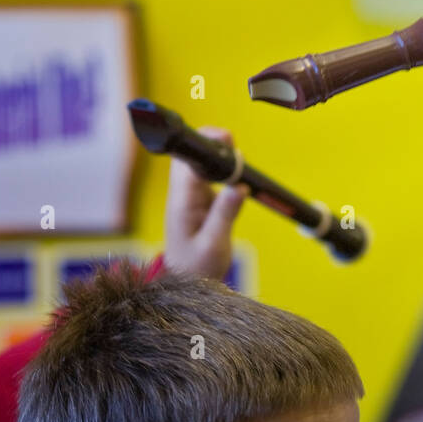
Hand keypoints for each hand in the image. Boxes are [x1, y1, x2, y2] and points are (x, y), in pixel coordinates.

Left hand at [162, 127, 247, 279]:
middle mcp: (183, 194)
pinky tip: (235, 176)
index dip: (206, 145)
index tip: (227, 140)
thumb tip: (239, 186)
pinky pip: (208, 177)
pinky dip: (222, 171)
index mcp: (183, 202)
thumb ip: (225, 214)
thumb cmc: (196, 268)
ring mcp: (190, 196)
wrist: (186, 281)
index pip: (188, 162)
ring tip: (239, 164)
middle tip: (236, 148)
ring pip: (200, 164)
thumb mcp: (214, 244)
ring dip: (219, 158)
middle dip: (212, 145)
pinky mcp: (199, 201)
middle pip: (190, 156)